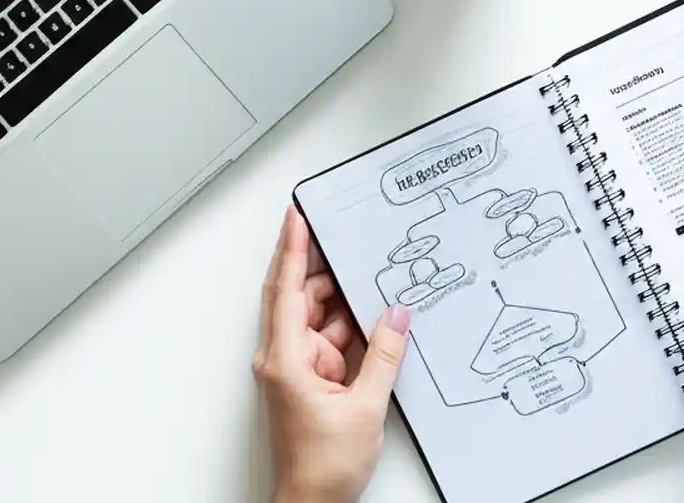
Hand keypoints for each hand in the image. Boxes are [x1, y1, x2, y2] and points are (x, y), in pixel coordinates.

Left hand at [254, 206, 411, 502]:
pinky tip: (374, 321)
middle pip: (302, 297)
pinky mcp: (311, 381)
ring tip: (376, 285)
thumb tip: (398, 315)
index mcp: (286, 359)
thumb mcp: (364, 406)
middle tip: (351, 241)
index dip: (292, 249)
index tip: (296, 216)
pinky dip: (350, 330)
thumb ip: (384, 354)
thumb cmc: (320, 467)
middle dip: (328, 272)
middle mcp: (285, 359)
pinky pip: (330, 341)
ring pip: (320, 318)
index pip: (286, 289)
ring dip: (345, 305)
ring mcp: (297, 369)